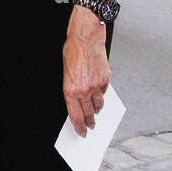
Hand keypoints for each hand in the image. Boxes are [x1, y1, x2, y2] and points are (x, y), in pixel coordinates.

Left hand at [62, 4, 109, 136]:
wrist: (85, 39)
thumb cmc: (72, 53)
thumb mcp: (65, 74)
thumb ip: (71, 89)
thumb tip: (76, 102)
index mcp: (70, 91)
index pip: (75, 116)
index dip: (79, 126)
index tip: (82, 132)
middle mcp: (84, 91)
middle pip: (89, 113)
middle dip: (89, 121)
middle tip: (90, 125)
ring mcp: (97, 86)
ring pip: (98, 104)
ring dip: (96, 108)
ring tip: (95, 109)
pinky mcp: (106, 79)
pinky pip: (104, 92)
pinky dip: (101, 93)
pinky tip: (98, 90)